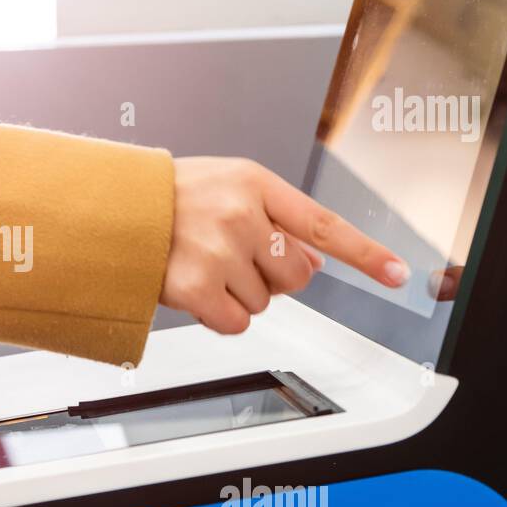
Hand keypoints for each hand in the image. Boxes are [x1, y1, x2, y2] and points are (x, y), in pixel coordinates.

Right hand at [161, 157, 408, 332]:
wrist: (110, 211)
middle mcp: (241, 214)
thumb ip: (274, 218)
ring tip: (205, 266)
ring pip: (266, 302)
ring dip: (240, 294)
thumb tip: (313, 261)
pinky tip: (197, 290)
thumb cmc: (169, 200)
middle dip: (273, 275)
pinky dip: (221, 316)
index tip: (397, 275)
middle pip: (297, 275)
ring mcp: (219, 251)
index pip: (323, 225)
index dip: (364, 254)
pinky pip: (237, 322)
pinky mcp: (196, 287)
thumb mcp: (226, 187)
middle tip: (233, 257)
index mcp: (255, 183)